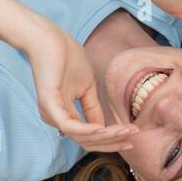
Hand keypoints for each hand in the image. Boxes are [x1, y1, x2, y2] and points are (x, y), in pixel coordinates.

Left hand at [21, 12, 138, 150]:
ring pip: (81, 136)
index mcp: (64, 115)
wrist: (50, 38)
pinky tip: (104, 129)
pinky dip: (88, 130)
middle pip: (86, 142)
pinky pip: (70, 125)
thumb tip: (104, 129)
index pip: (89, 137)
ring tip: (126, 131)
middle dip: (112, 142)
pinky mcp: (48, 103)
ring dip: (106, 136)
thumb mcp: (87, 88)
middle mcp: (56, 118)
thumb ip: (93, 109)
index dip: (111, 140)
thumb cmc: (67, 58)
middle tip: (133, 139)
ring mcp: (51, 112)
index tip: (132, 136)